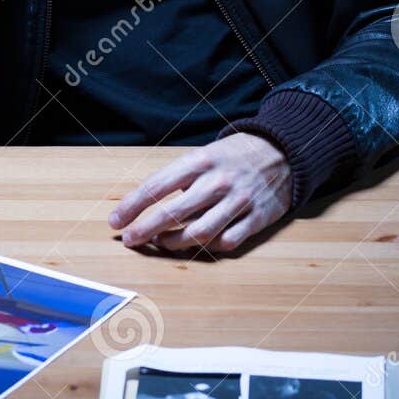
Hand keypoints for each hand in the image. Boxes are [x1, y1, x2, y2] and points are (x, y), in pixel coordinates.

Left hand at [109, 133, 292, 254]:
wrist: (283, 151)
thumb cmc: (233, 156)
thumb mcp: (203, 155)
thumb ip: (179, 178)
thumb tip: (143, 205)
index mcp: (200, 161)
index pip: (157, 186)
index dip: (132, 206)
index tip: (115, 220)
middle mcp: (218, 181)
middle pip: (173, 212)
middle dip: (145, 229)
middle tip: (129, 239)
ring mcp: (239, 201)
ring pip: (199, 233)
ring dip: (173, 243)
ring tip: (160, 243)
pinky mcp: (258, 218)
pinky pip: (228, 241)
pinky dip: (208, 248)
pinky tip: (195, 245)